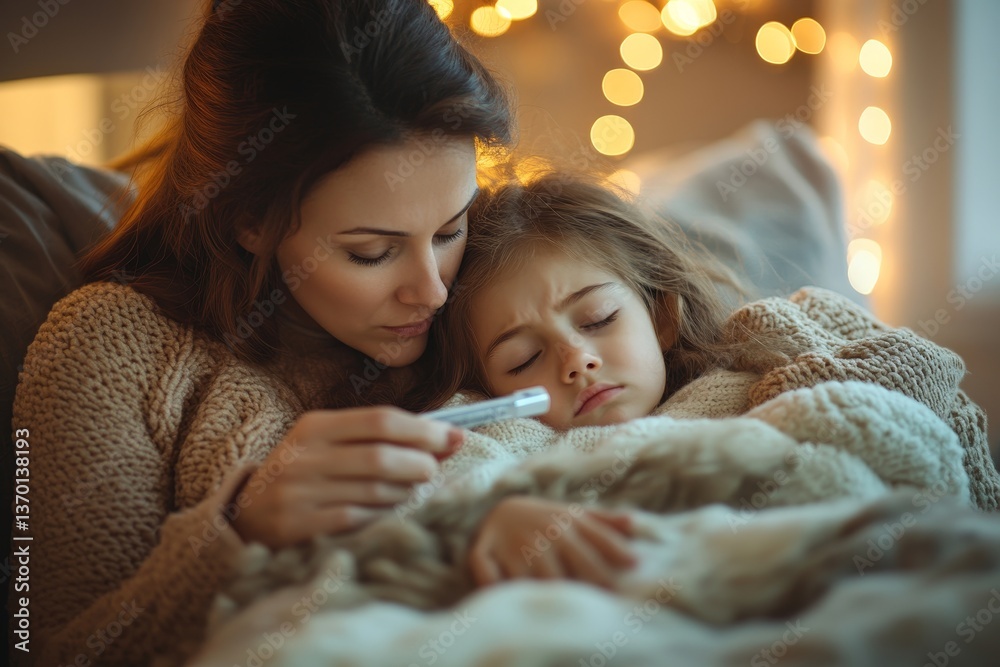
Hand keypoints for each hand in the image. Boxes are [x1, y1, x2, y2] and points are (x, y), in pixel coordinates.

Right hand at [231, 406, 463, 548]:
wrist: (248, 512)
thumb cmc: (307, 473)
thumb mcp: (333, 445)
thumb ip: (382, 439)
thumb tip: (448, 439)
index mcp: (315, 426)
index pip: (381, 420)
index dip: (423, 430)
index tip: (453, 437)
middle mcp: (304, 456)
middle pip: (381, 456)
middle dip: (419, 464)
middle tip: (433, 470)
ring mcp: (299, 491)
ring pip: (374, 490)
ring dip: (405, 492)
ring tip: (413, 490)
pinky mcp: (298, 525)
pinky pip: (358, 519)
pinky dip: (382, 514)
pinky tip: (389, 511)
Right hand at [470, 496, 635, 588]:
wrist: (501, 508)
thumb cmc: (547, 519)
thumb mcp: (574, 514)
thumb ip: (603, 522)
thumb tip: (635, 523)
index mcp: (566, 522)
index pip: (594, 537)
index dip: (614, 550)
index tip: (635, 564)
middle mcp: (541, 533)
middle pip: (573, 558)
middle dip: (589, 578)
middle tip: (607, 597)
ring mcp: (512, 544)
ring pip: (534, 573)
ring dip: (548, 587)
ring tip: (567, 602)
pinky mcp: (483, 551)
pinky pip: (488, 572)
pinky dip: (495, 585)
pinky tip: (509, 598)